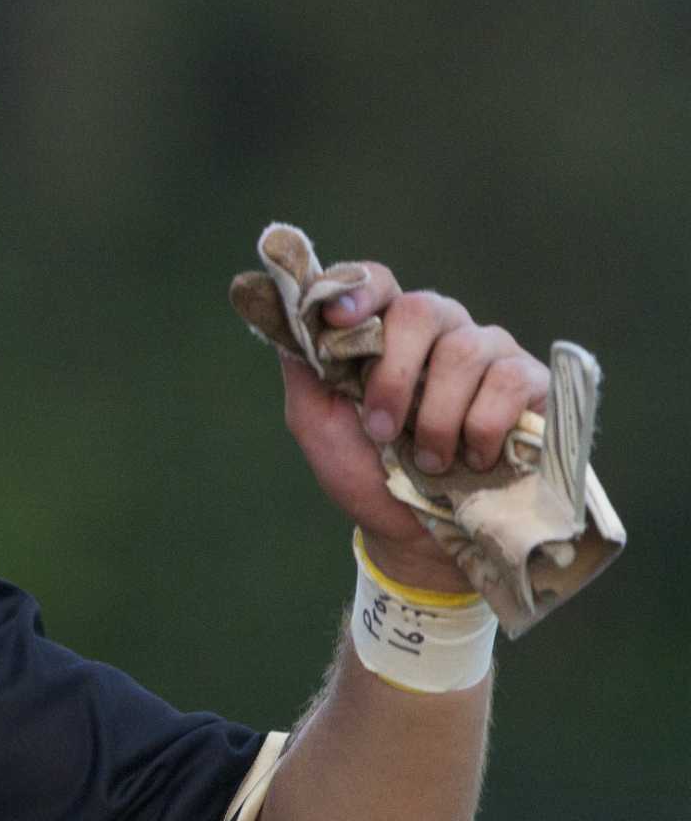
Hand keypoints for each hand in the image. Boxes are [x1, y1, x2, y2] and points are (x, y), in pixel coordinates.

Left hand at [277, 264, 547, 591]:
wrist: (420, 539)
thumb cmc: (367, 474)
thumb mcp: (319, 427)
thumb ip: (305, 372)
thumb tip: (290, 317)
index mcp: (387, 333)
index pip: (377, 281)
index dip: (359, 290)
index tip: (339, 319)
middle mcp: (441, 330)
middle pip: (420, 309)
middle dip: (393, 375)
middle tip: (381, 430)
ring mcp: (490, 351)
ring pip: (463, 352)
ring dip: (435, 418)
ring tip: (427, 461)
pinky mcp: (532, 383)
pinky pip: (508, 382)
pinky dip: (481, 429)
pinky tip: (473, 459)